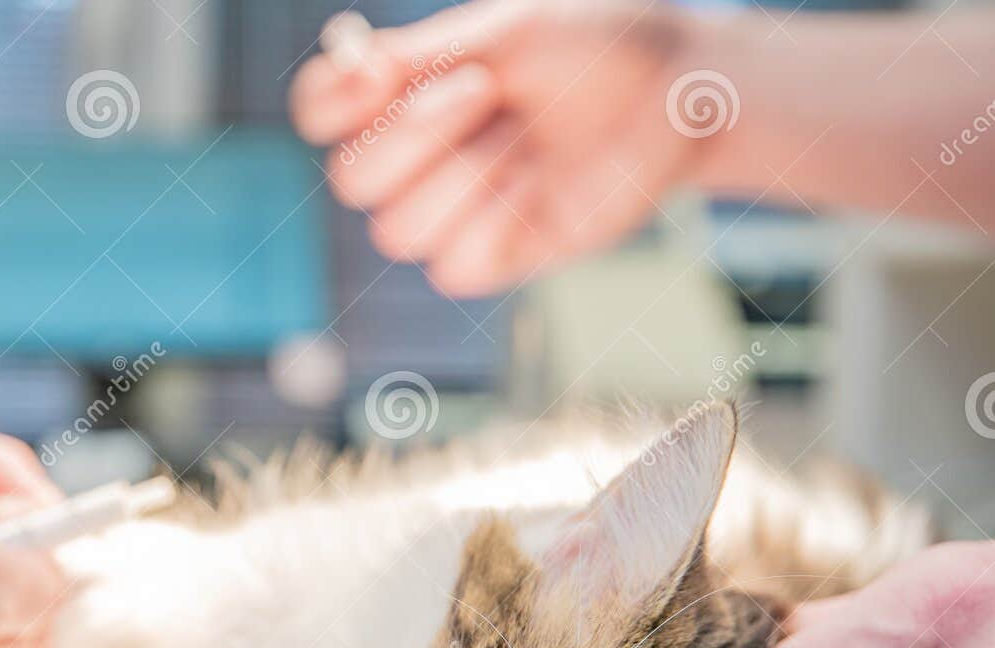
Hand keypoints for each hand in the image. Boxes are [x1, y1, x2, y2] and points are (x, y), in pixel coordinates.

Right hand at [290, 0, 715, 294]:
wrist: (675, 94)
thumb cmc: (593, 48)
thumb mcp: (505, 33)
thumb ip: (421, 57)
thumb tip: (352, 66)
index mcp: (403, 94)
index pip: (319, 110)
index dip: (332, 103)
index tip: (378, 71)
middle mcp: (415, 158)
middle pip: (351, 182)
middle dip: (415, 135)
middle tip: (488, 88)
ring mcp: (450, 212)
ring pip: (397, 232)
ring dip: (468, 177)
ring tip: (529, 139)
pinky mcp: (492, 257)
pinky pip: (452, 267)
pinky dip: (497, 224)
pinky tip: (540, 187)